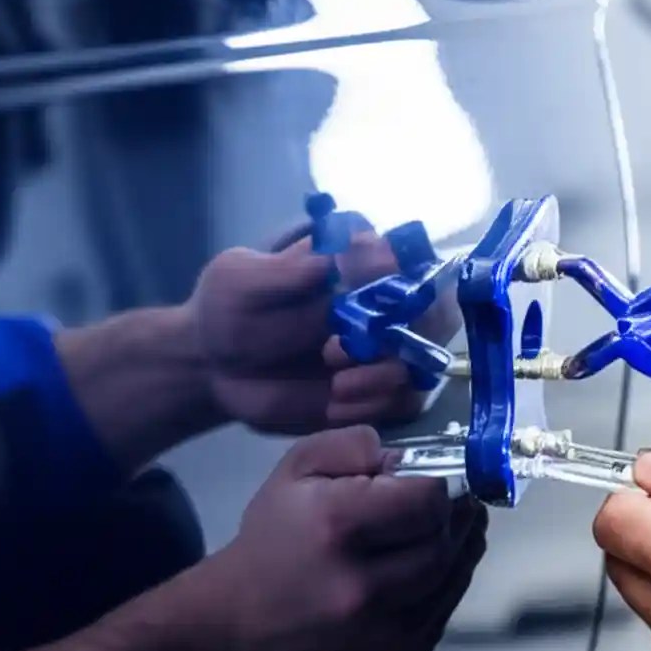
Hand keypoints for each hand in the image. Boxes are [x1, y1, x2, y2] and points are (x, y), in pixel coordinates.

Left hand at [185, 225, 439, 433]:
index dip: (407, 273)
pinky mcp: (376, 393)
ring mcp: (384, 352)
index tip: (367, 289)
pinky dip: (376, 406)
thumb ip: (294, 266)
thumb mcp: (244, 278)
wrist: (211, 369)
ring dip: (386, 375)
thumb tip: (356, 244)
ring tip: (337, 384)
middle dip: (406, 333)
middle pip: (439, 313)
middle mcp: (383, 305)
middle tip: (343, 348)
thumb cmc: (228, 310)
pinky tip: (336, 405)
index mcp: (359, 263)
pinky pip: (404, 403)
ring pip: (425, 362)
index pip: (413, 258)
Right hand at [204, 426, 486, 650]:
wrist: (232, 630)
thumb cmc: (268, 544)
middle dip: (456, 516)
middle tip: (460, 500)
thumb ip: (350, 447)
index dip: (441, 484)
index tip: (437, 478)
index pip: (427, 499)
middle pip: (444, 542)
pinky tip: (441, 564)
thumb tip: (404, 459)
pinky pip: (441, 615)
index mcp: (336, 527)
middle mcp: (362, 585)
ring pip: (450, 580)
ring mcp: (380, 632)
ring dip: (462, 548)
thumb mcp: (294, 472)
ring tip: (459, 525)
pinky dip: (448, 585)